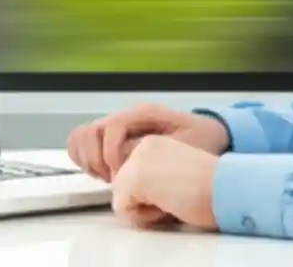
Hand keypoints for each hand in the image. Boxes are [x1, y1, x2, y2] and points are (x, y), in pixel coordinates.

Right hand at [66, 103, 228, 181]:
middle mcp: (126, 117)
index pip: (111, 128)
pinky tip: (105, 174)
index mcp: (143, 113)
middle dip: (96, 159)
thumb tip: (126, 159)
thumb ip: (155, 150)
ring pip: (81, 136)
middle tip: (112, 178)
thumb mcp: (186, 144)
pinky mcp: (114, 138)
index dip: (111, 153)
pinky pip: (85, 144)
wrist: (212, 134)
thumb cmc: (202, 139)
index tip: (121, 175)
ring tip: (107, 177)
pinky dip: (86, 160)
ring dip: (88, 160)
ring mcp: (118, 126)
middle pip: (89, 131)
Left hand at [110, 135, 218, 230]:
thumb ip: (155, 174)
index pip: (134, 174)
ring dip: (143, 206)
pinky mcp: (135, 178)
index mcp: (156, 142)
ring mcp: (137, 160)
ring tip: (172, 199)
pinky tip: (167, 204)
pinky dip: (142, 216)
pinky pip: (123, 208)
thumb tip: (132, 195)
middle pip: (123, 184)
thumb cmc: (213, 187)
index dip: (151, 191)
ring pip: (121, 196)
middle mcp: (143, 146)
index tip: (179, 188)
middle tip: (176, 195)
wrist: (229, 187)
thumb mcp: (178, 172)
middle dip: (143, 198)